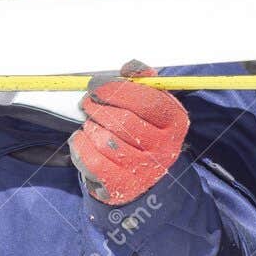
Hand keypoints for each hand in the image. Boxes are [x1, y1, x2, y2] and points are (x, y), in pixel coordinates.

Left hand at [68, 59, 189, 204]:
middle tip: (87, 102)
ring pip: (106, 141)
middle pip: (123, 121)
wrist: (145, 178)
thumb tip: (130, 68)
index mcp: (175, 122)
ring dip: (90, 127)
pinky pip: (93, 161)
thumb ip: (142, 82)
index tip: (96, 85)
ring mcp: (144, 171)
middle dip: (97, 107)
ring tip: (91, 124)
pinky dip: (80, 146)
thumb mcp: (151, 105)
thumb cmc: (144, 133)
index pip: (147, 102)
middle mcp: (164, 149)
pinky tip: (82, 140)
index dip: (116, 90)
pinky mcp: (122, 187)